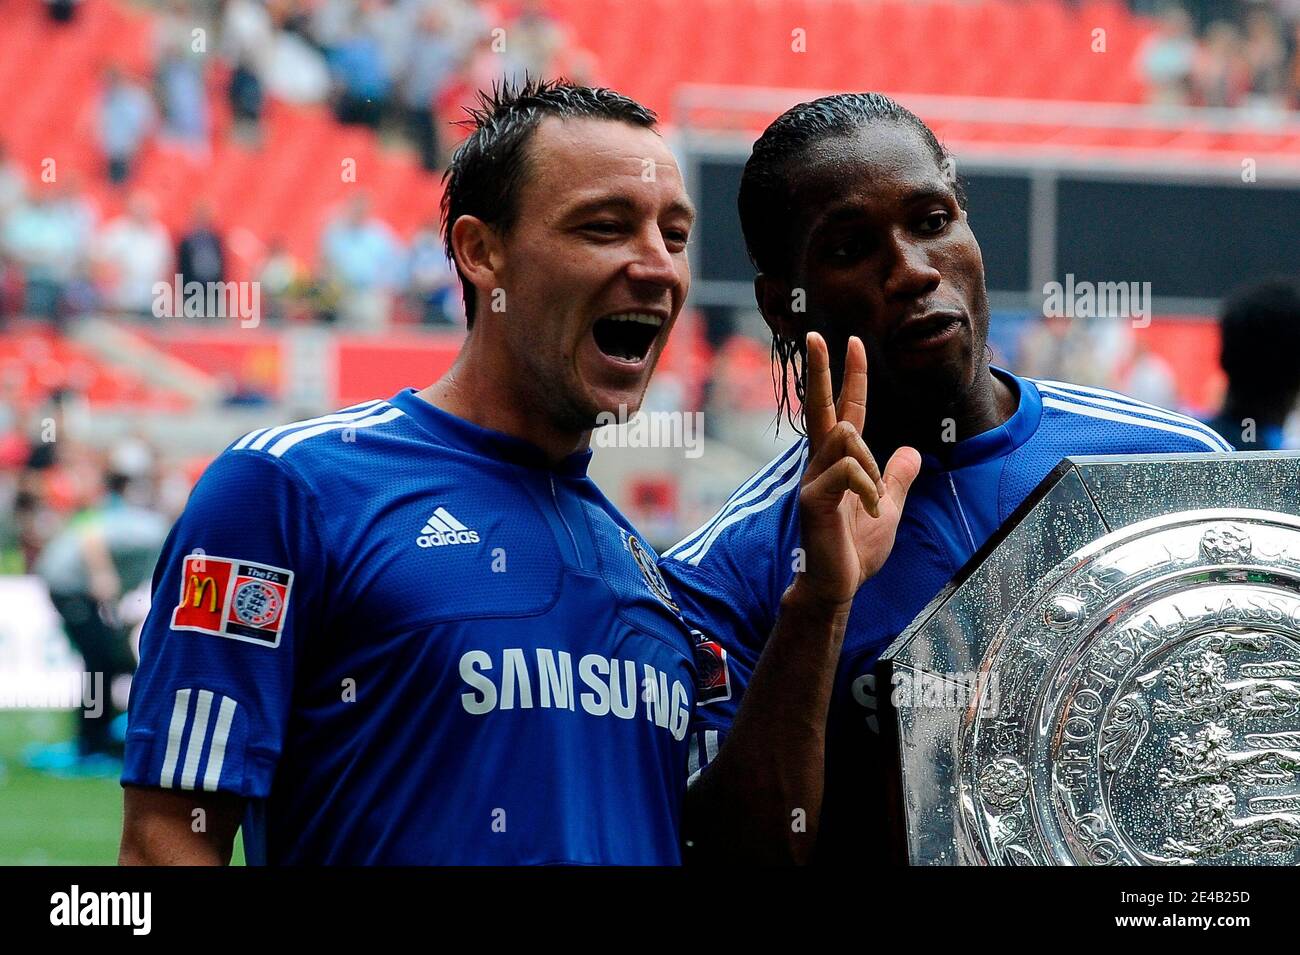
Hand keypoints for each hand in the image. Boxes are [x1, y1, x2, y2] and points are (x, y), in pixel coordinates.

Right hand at [791, 332, 920, 611]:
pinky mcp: (812, 498)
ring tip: (874, 502)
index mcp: (838, 462)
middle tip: (814, 334)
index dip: (851, 376)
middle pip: (821, 407)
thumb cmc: (856, 550)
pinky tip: (871, 513)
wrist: (837, 585)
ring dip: (871, 466)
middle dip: (821, 370)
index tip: (853, 342)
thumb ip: (897, 478)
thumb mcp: (889, 506)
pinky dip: (869, 490)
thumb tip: (910, 452)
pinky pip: (848, 471)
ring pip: (847, 437)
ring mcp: (812, 479)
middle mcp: (819, 464)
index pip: (846, 409)